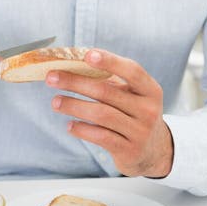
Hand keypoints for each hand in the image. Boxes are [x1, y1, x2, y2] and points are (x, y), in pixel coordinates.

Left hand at [46, 49, 173, 177]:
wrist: (154, 151)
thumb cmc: (134, 114)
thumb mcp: (132, 95)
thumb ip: (111, 81)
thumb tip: (74, 63)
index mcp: (150, 90)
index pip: (132, 71)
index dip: (110, 61)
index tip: (87, 55)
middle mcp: (148, 110)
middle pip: (107, 91)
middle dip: (76, 82)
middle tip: (52, 77)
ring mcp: (140, 132)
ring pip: (101, 114)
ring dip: (74, 106)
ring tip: (55, 101)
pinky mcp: (129, 150)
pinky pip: (101, 136)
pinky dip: (82, 129)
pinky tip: (69, 124)